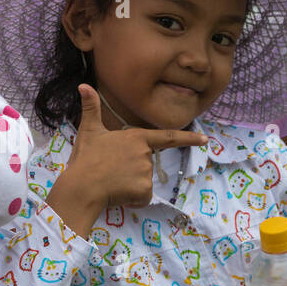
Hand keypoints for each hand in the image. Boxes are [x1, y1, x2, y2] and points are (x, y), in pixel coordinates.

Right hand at [59, 82, 206, 202]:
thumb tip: (83, 85)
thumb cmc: (85, 158)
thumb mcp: (89, 131)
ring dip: (129, 186)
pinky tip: (117, 194)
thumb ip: (91, 108)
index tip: (205, 140)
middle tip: (110, 171)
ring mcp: (146, 171)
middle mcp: (145, 153)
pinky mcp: (144, 189)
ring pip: (143, 182)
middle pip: (145, 165)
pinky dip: (132, 199)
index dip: (188, 138)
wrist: (81, 186)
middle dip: (130, 172)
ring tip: (111, 182)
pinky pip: (142, 197)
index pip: (169, 137)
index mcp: (136, 137)